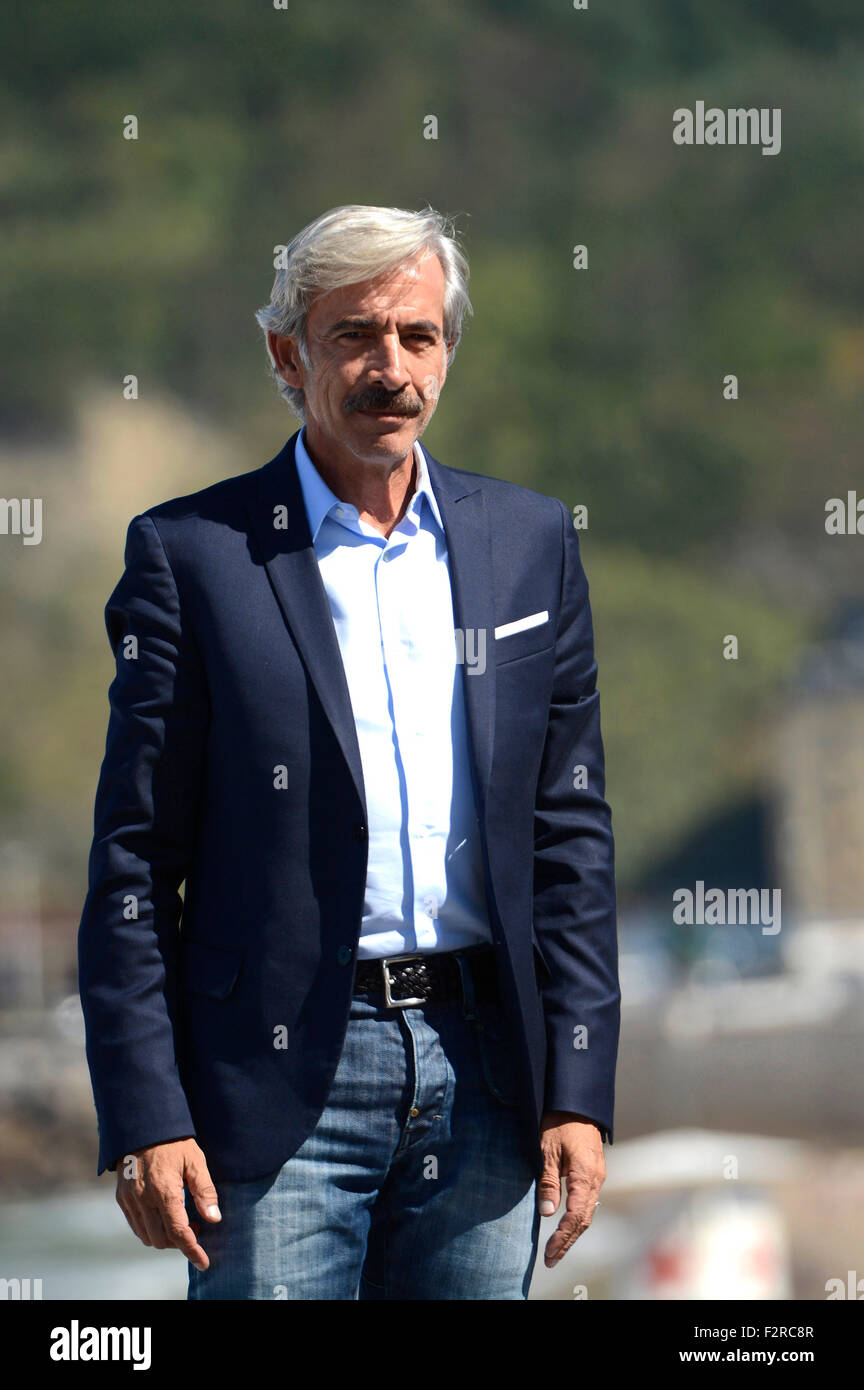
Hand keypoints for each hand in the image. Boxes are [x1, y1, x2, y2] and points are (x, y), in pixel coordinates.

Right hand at [115, 1137, 220, 1271]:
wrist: (142, 1126)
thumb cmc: (173, 1142)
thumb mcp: (195, 1161)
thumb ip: (205, 1191)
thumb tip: (214, 1218)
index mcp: (165, 1191)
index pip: (179, 1232)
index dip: (193, 1250)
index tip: (204, 1262)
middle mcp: (144, 1199)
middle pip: (162, 1239)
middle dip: (181, 1241)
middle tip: (196, 1225)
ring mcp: (130, 1200)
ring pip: (147, 1237)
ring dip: (165, 1237)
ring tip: (181, 1219)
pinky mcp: (122, 1198)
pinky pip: (136, 1226)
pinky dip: (151, 1229)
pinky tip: (163, 1215)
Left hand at [537, 1111, 605, 1266]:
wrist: (576, 1102)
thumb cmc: (559, 1123)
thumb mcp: (547, 1151)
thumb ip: (549, 1182)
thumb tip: (548, 1214)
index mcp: (585, 1176)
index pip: (576, 1216)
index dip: (562, 1237)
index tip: (549, 1252)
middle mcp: (596, 1180)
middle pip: (584, 1220)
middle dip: (567, 1242)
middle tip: (550, 1260)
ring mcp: (597, 1177)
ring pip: (587, 1213)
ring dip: (572, 1233)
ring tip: (556, 1250)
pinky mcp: (593, 1173)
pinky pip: (587, 1202)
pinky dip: (576, 1219)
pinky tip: (566, 1227)